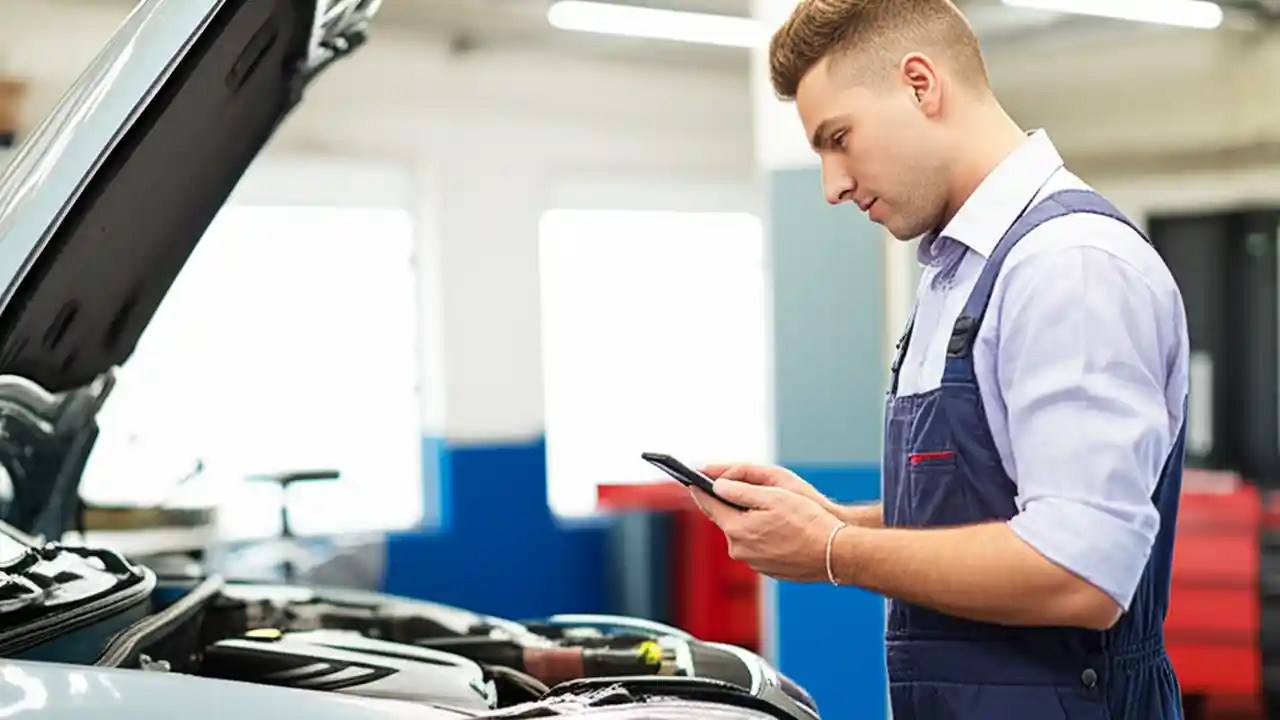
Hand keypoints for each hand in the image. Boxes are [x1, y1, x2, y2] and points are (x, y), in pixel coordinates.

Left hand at [690, 472, 844, 582]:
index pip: (709, 505)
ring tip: (772, 509)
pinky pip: (757, 546)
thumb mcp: (773, 496)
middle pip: (726, 519)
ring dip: (750, 520)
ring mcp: (753, 562)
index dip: (700, 489)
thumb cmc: (807, 521)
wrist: (833, 553)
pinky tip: (782, 528)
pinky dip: (763, 535)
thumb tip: (717, 487)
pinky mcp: (767, 569)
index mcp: (737, 529)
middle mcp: (739, 549)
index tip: (692, 479)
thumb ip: (739, 490)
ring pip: (743, 533)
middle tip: (740, 489)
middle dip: (731, 504)